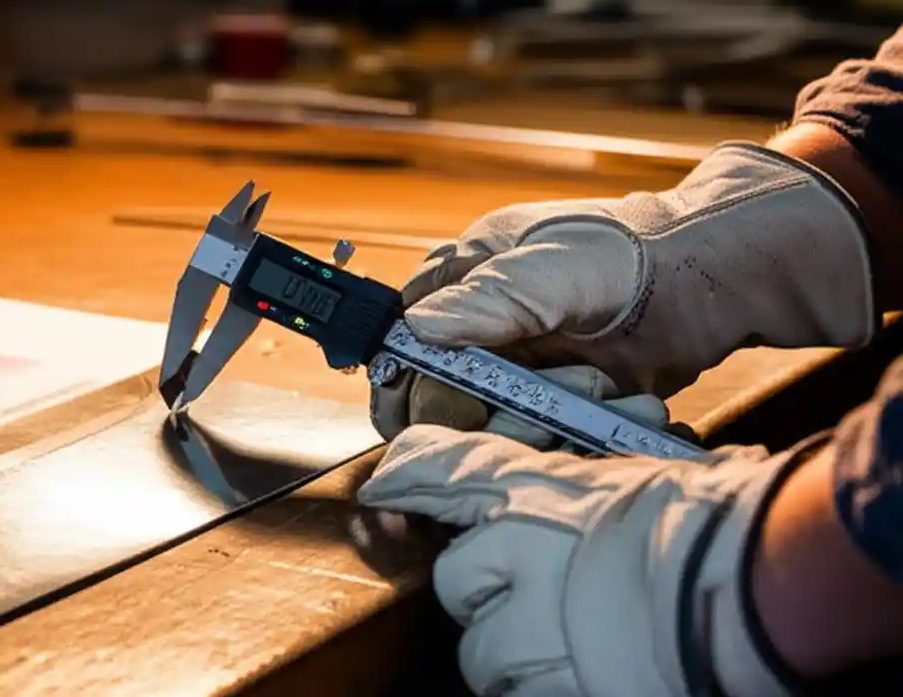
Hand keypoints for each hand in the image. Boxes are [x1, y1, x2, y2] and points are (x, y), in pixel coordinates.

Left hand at [357, 426, 807, 696]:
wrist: (761, 583)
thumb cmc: (709, 521)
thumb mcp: (630, 478)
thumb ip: (568, 484)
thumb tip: (536, 489)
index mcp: (538, 496)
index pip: (442, 471)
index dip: (406, 477)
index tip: (383, 488)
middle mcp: (518, 557)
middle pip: (456, 580)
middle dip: (486, 592)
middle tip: (534, 596)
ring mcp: (533, 629)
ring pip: (482, 653)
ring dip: (512, 652)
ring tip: (565, 645)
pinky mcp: (557, 688)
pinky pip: (518, 696)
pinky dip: (540, 689)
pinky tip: (574, 675)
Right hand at [372, 141, 876, 440]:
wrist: (709, 281)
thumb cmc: (627, 253)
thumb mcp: (553, 270)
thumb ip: (486, 300)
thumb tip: (415, 330)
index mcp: (465, 277)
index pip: (401, 336)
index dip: (400, 378)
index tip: (406, 412)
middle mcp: (483, 324)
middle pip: (439, 391)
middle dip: (478, 408)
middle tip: (523, 412)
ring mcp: (519, 363)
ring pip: (488, 421)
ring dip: (533, 422)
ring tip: (598, 389)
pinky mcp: (556, 399)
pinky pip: (536, 435)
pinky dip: (572, 434)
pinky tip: (624, 407)